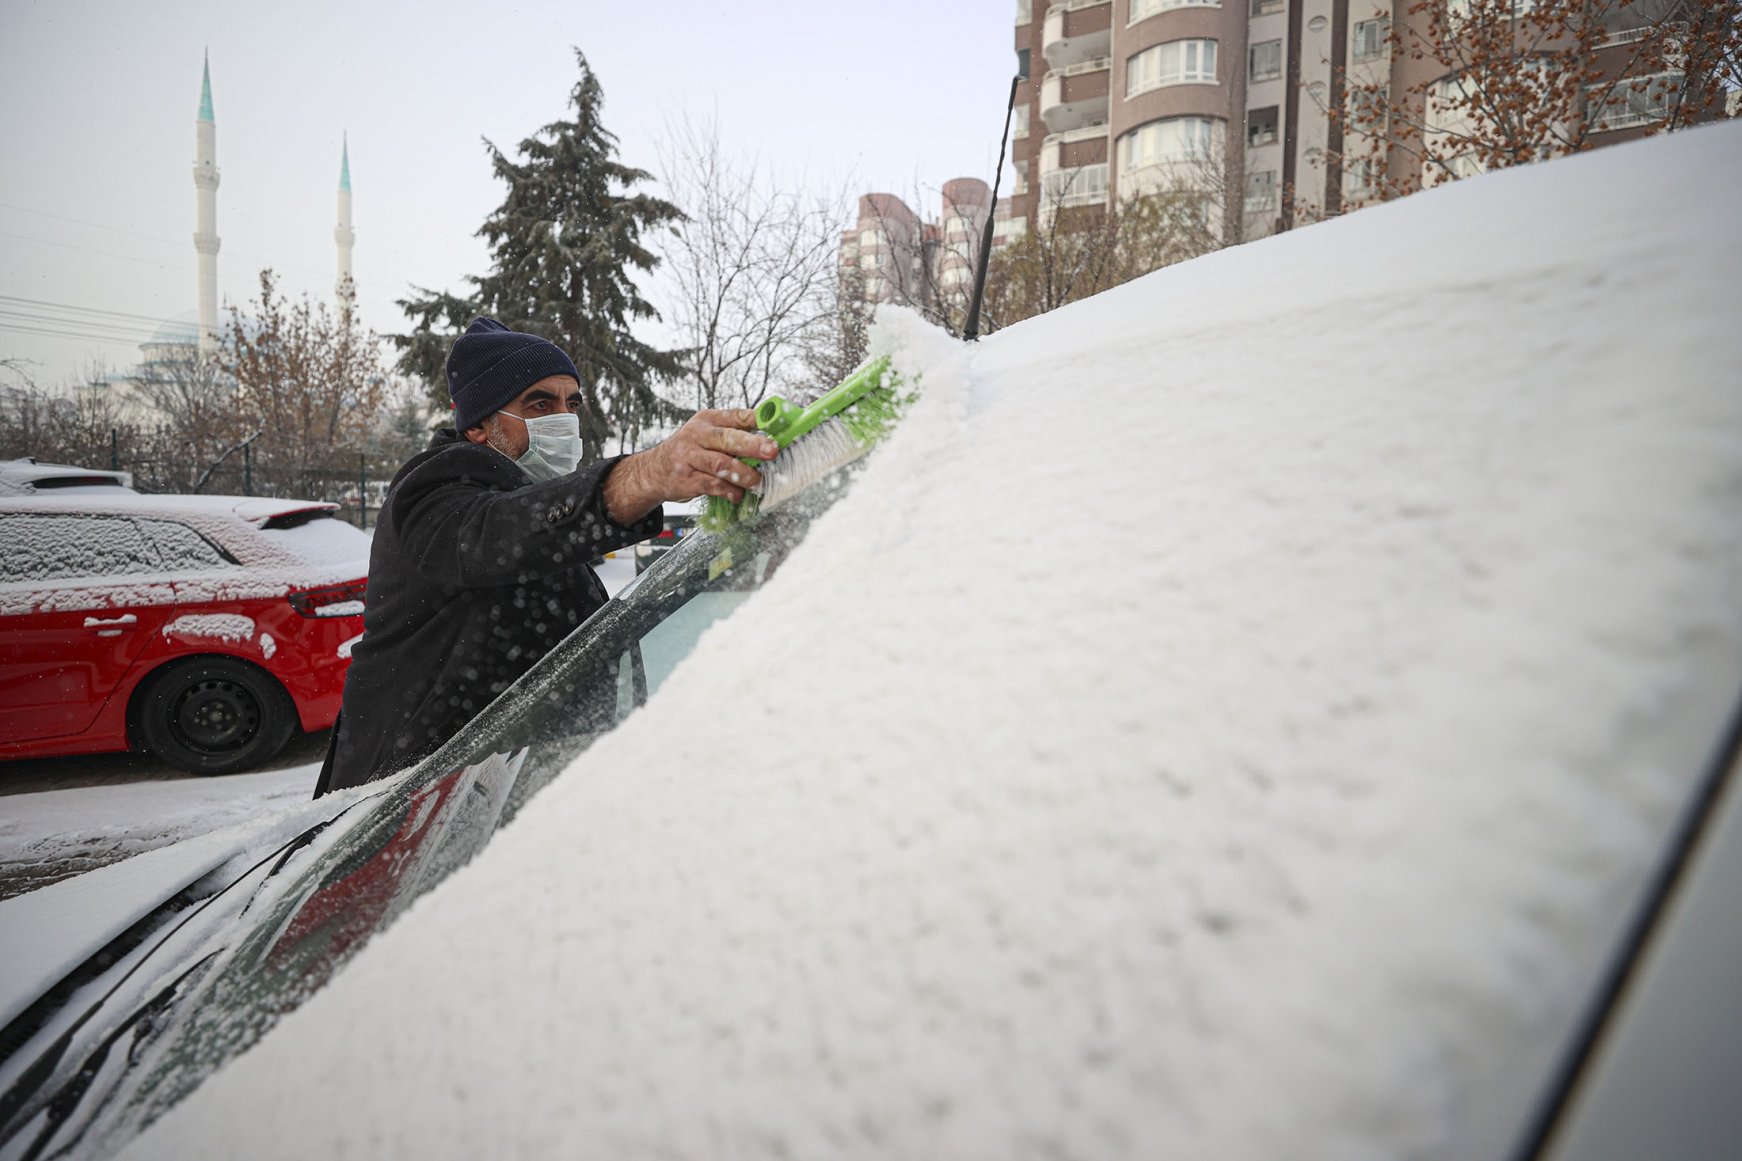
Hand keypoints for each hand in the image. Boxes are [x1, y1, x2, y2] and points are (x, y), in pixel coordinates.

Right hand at [602, 408, 779, 524]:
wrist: (654, 470)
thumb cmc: (689, 450)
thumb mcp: (706, 433)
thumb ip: (733, 433)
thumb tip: (770, 437)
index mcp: (707, 420)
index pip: (735, 416)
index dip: (756, 419)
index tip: (776, 424)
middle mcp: (697, 435)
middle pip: (728, 438)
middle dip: (753, 444)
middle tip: (772, 451)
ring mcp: (690, 457)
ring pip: (720, 464)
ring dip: (743, 474)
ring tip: (758, 482)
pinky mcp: (686, 479)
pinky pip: (711, 485)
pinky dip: (728, 491)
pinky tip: (737, 494)